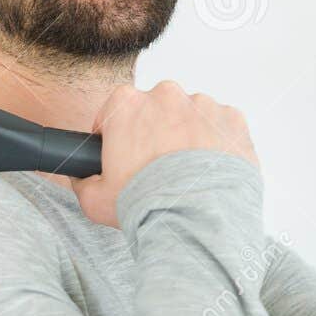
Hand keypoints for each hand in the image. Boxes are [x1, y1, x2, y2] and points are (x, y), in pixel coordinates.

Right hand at [71, 81, 258, 227]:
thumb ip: (83, 182)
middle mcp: (165, 95)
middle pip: (155, 111)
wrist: (197, 220)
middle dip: (155, 134)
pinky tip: (207, 172)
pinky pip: (220, 127)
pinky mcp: (232, 120)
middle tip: (156, 170)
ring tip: (185, 175)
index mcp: (126, 104)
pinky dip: (215, 145)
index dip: (116, 136)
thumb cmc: (148, 205)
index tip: (123, 154)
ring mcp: (202, 105)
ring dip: (186, 139)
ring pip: (190, 118)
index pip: (114, 111)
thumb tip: (83, 178)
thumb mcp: (94, 199)